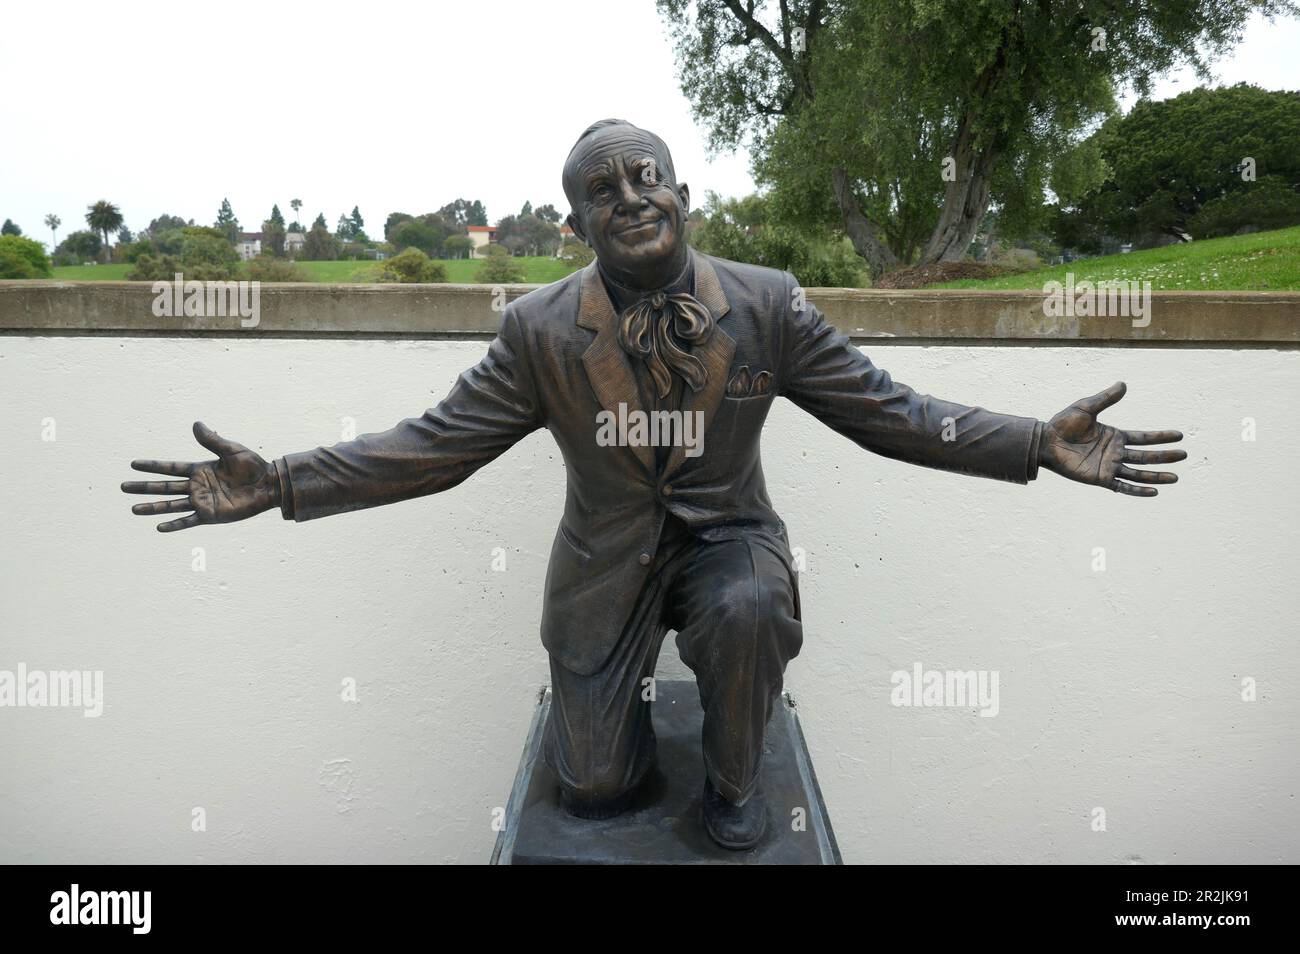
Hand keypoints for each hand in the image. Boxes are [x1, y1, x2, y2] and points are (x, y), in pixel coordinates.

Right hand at [121, 422, 280, 530]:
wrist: (269, 485)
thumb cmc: (253, 466)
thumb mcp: (231, 450)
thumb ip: (212, 440)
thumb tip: (195, 424)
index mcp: (200, 469)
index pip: (170, 467)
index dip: (152, 466)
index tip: (133, 464)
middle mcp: (197, 486)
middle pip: (164, 487)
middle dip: (144, 487)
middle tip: (123, 487)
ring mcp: (202, 501)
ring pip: (171, 505)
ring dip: (152, 508)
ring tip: (133, 509)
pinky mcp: (211, 515)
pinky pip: (188, 521)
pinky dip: (174, 525)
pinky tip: (159, 527)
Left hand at [1038, 382, 1184, 496]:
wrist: (1045, 441)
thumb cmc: (1063, 424)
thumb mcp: (1086, 407)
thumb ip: (1106, 398)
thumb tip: (1124, 384)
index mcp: (1115, 436)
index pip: (1144, 437)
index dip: (1161, 437)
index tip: (1179, 435)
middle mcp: (1115, 452)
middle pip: (1146, 456)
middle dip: (1165, 456)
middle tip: (1184, 455)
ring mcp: (1109, 466)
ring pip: (1139, 473)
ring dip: (1157, 476)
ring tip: (1176, 478)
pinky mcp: (1100, 478)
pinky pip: (1122, 487)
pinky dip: (1137, 491)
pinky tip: (1154, 492)